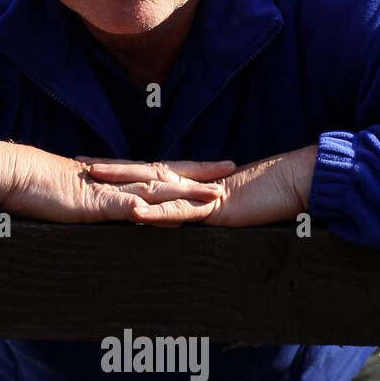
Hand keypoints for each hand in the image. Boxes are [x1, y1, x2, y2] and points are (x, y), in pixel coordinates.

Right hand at [0, 139, 232, 222]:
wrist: (18, 174)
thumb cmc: (48, 187)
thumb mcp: (87, 197)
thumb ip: (113, 204)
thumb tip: (138, 212)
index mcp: (121, 177)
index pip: (164, 169)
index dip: (194, 169)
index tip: (220, 168)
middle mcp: (121, 179)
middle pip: (168, 174)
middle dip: (201, 174)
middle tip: (231, 171)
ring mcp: (108, 191)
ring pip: (154, 191)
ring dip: (185, 195)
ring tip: (212, 199)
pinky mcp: (92, 204)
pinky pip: (120, 206)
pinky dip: (140, 209)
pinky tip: (161, 213)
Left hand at [82, 144, 317, 225]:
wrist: (300, 184)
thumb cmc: (274, 196)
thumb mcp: (234, 208)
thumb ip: (212, 211)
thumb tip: (199, 217)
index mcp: (195, 185)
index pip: (153, 173)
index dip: (124, 169)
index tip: (97, 164)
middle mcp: (191, 185)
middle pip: (143, 173)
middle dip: (110, 169)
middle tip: (79, 163)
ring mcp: (200, 196)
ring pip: (153, 188)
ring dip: (122, 183)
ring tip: (92, 180)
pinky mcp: (213, 209)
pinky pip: (179, 212)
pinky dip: (156, 211)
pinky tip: (134, 211)